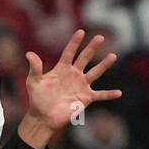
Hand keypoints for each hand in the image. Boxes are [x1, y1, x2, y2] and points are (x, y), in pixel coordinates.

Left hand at [21, 29, 121, 146]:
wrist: (43, 117)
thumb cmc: (37, 99)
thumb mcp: (34, 82)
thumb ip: (35, 68)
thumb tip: (29, 54)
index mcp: (61, 69)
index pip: (69, 52)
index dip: (74, 42)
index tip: (81, 32)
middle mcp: (73, 75)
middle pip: (85, 58)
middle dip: (92, 48)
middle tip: (100, 37)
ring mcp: (81, 86)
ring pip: (95, 73)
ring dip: (104, 65)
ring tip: (113, 55)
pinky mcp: (86, 98)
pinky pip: (100, 95)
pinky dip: (109, 94)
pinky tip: (119, 92)